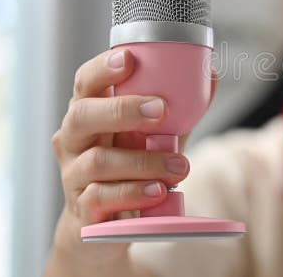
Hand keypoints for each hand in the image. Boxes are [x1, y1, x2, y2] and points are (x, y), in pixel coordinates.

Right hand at [48, 48, 217, 264]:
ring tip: (179, 167)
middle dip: (122, 109)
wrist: (104, 224)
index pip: (85, 83)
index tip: (130, 59)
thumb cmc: (128, 168)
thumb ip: (177, 111)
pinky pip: (102, 197)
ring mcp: (73, 174)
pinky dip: (134, 192)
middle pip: (82, 115)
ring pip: (98, 161)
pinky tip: (158, 190)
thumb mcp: (151, 137)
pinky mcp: (82, 208)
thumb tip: (209, 75)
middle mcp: (73, 140)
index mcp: (88, 114)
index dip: (102, 68)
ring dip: (145, 161)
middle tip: (162, 109)